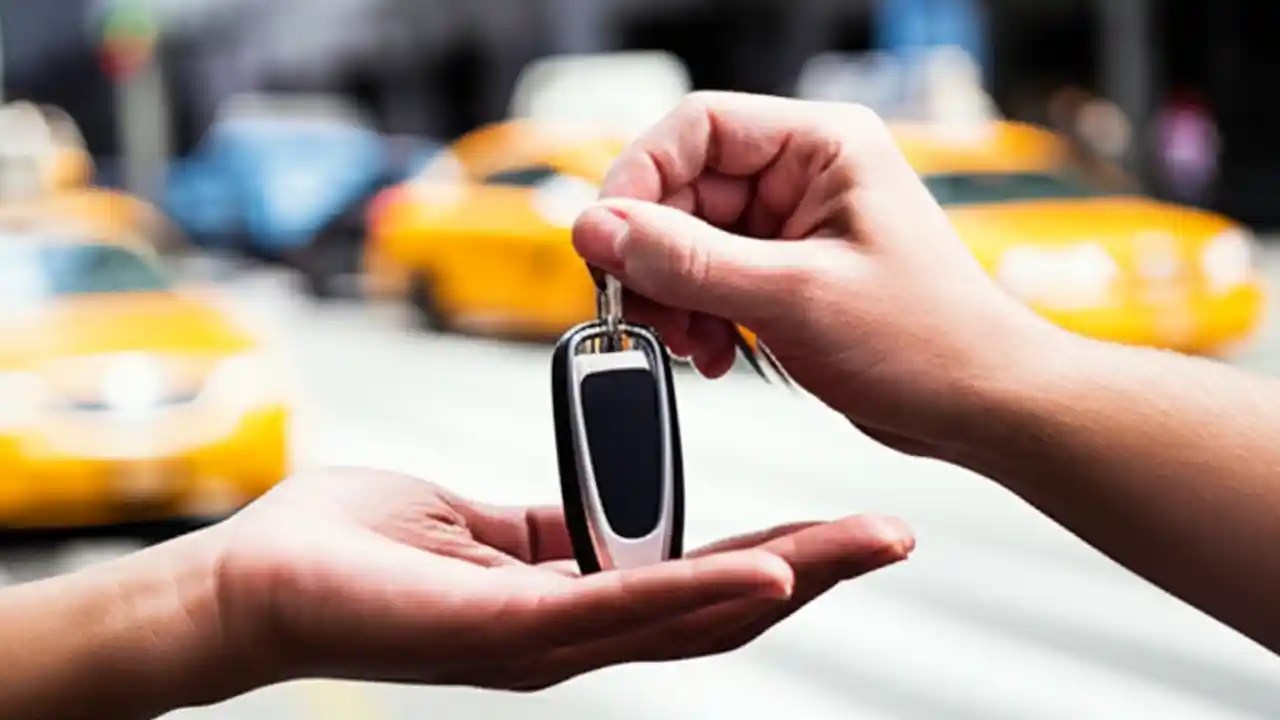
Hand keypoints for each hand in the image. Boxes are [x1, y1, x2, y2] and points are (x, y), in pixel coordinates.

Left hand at [207, 469, 912, 693]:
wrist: (254, 582)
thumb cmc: (351, 549)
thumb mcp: (474, 522)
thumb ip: (548, 527)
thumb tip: (598, 516)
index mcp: (564, 601)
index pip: (691, 581)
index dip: (774, 560)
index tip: (837, 528)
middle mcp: (567, 634)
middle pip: (712, 610)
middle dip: (812, 574)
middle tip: (892, 538)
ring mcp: (540, 641)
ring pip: (685, 616)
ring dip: (782, 583)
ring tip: (856, 548)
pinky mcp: (502, 630)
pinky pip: (613, 608)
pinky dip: (693, 592)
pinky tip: (760, 575)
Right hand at [573, 92, 1060, 458]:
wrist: (981, 407)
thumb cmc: (931, 342)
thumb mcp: (794, 298)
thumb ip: (688, 262)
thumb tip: (600, 228)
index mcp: (822, 146)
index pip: (696, 127)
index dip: (640, 178)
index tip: (607, 236)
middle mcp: (804, 176)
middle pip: (683, 190)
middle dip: (655, 257)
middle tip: (643, 307)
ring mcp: (792, 228)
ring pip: (688, 242)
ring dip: (673, 296)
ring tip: (690, 341)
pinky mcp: (785, 275)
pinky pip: (710, 280)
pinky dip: (697, 317)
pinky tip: (713, 352)